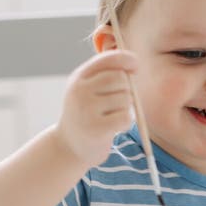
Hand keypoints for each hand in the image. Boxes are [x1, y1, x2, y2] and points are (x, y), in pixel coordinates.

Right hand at [55, 49, 137, 167]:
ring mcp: (86, 110)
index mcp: (79, 77)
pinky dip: (126, 122)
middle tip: (120, 100)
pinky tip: (115, 127)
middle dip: (127, 88)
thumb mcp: (90, 89)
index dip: (126, 60)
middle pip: (120, 78)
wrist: (70, 146)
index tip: (135, 66)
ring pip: (125, 99)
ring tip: (113, 115)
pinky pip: (125, 117)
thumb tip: (134, 64)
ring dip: (126, 108)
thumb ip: (108, 73)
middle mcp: (80, 91)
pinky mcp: (96, 129)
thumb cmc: (87, 113)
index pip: (108, 59)